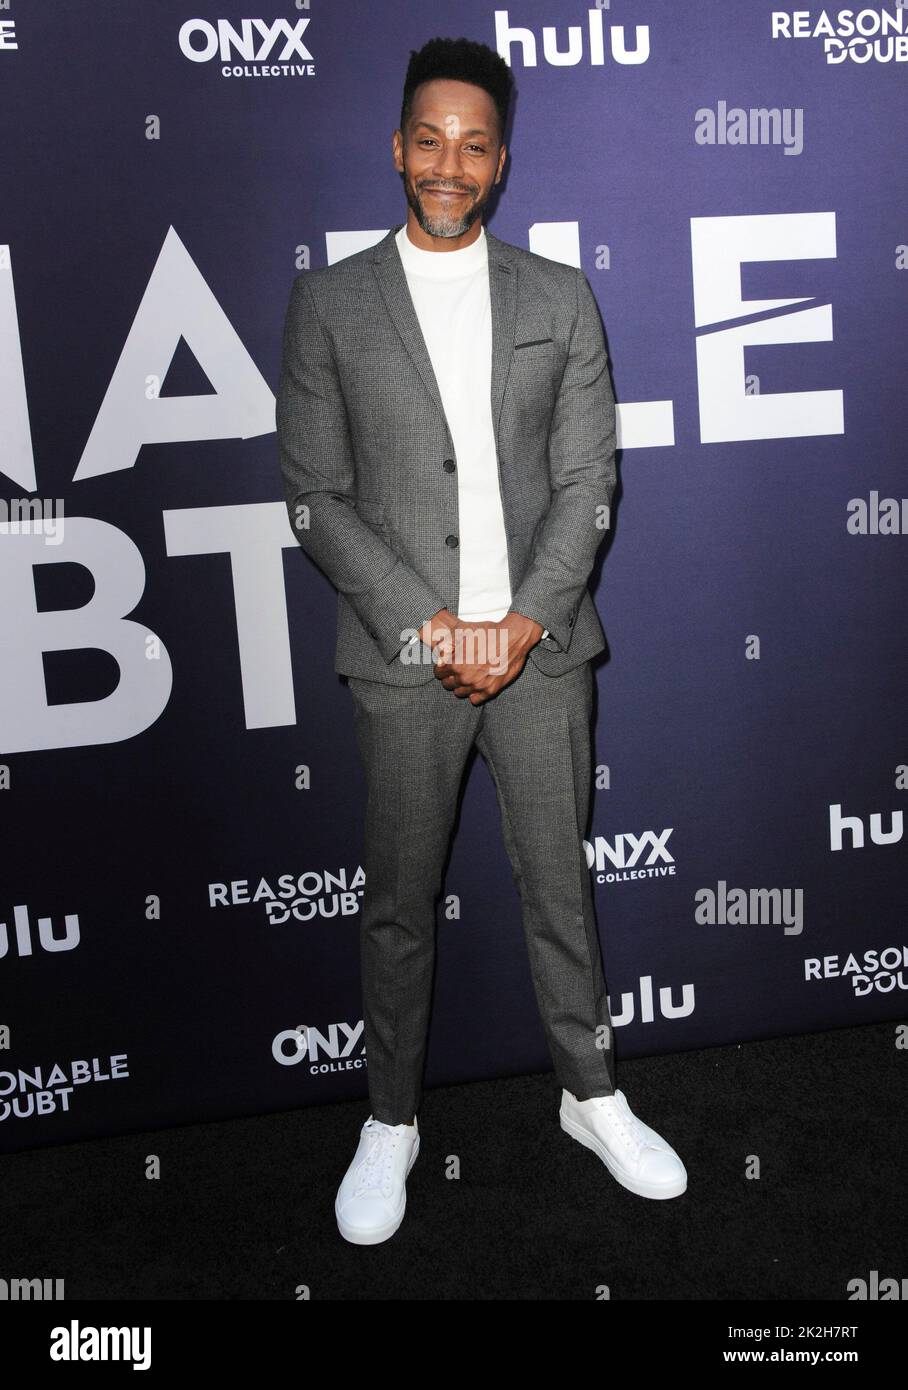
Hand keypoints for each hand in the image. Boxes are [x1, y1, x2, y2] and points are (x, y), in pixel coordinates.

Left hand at [430, 610, 544, 704]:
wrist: (512, 637)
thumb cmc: (488, 632)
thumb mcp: (462, 631)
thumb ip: (446, 644)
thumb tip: (438, 655)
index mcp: (455, 664)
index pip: (438, 673)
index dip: (442, 668)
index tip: (447, 664)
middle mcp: (465, 678)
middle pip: (448, 684)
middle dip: (450, 677)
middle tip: (457, 669)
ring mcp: (478, 686)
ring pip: (459, 693)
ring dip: (461, 685)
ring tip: (467, 676)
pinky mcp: (490, 690)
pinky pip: (475, 700)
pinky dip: (474, 693)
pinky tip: (477, 684)